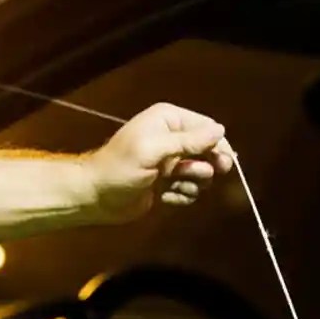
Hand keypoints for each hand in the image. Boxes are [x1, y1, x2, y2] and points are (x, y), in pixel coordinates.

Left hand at [83, 103, 234, 222]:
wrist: (96, 196)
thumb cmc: (120, 168)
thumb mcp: (153, 150)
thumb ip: (187, 141)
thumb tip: (220, 130)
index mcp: (168, 120)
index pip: (206, 127)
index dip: (217, 144)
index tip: (223, 162)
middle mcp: (172, 138)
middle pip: (208, 150)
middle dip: (207, 166)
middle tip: (201, 177)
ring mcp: (171, 162)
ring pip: (202, 172)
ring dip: (193, 183)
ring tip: (173, 186)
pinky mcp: (168, 183)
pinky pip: (189, 189)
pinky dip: (181, 196)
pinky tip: (165, 197)